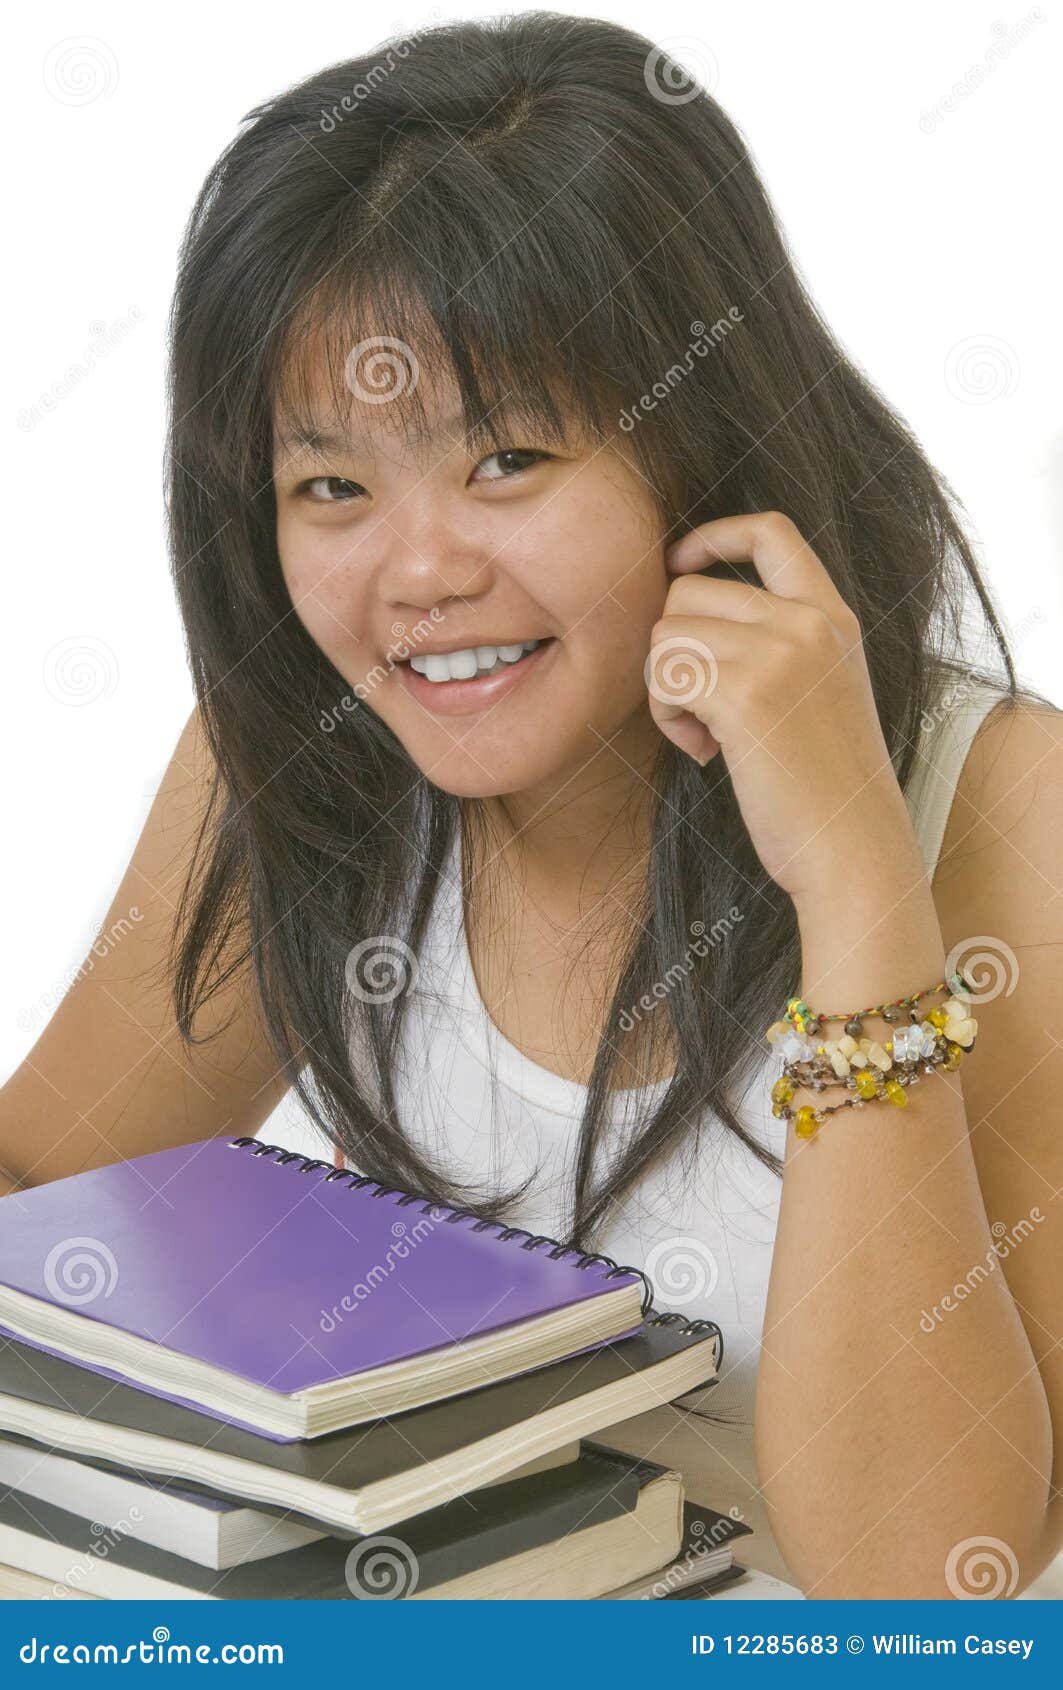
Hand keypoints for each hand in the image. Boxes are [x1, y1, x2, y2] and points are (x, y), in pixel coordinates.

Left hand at [646, 511, 921, 905]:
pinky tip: (703, 752)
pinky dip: (668, 717)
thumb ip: (778, 642)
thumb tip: (685, 610)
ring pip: (666, 633)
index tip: (679, 561)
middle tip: (701, 707)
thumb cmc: (825, 784)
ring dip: (666, 688)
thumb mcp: (820, 689)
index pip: (770, 530)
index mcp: (832, 615)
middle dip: (674, 647)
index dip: (712, 535)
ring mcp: (779, 654)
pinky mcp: (745, 695)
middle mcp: (808, 622)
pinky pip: (664, 677)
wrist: (853, 846)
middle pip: (689, 590)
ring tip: (706, 734)